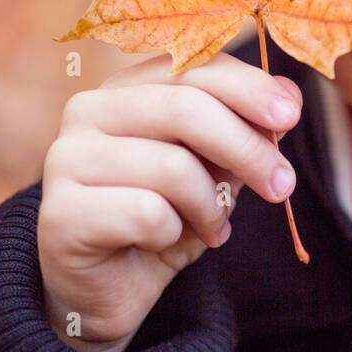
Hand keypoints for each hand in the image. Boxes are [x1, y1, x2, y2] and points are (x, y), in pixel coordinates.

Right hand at [36, 52, 300, 351]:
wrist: (109, 287)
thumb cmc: (166, 214)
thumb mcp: (216, 167)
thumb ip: (245, 129)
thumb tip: (289, 97)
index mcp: (127, 86)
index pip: (195, 65)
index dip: (250, 88)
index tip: (291, 117)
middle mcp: (88, 110)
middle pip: (187, 108)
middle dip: (247, 149)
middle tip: (282, 186)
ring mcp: (66, 158)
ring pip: (172, 166)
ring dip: (211, 205)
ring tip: (214, 226)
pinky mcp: (60, 212)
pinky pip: (147, 213)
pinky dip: (174, 233)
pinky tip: (164, 241)